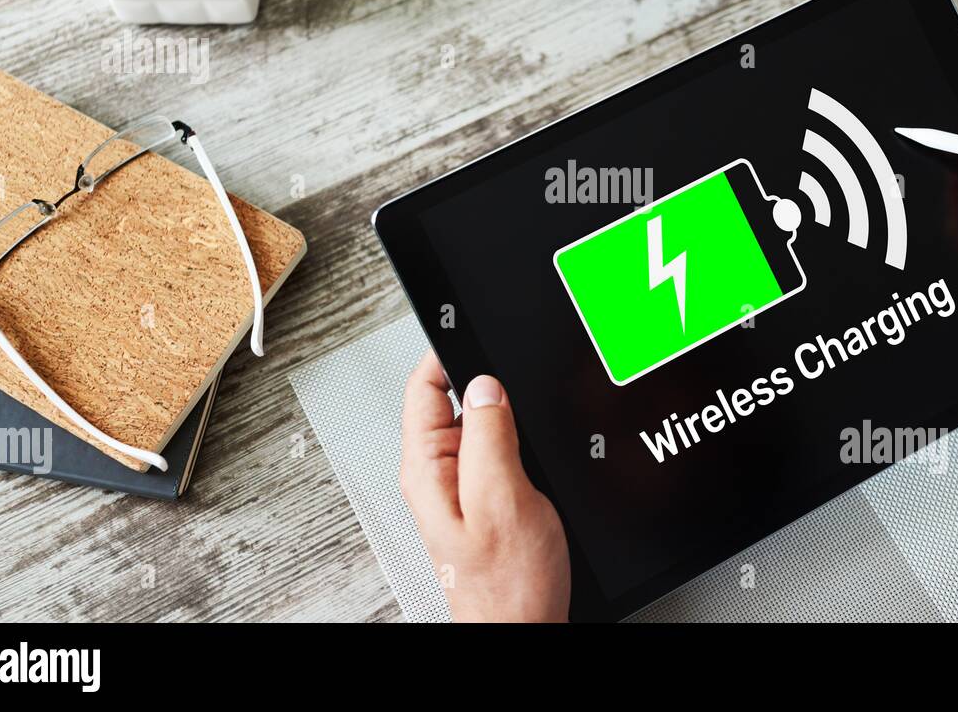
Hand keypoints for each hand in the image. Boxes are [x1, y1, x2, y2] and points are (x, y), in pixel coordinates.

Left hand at [400, 351, 569, 621]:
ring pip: (480, 424)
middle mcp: (438, 474)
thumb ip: (490, 435)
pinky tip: (534, 446)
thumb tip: (487, 385)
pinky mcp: (488, 498)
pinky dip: (517, 438)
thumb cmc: (507, 585)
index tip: (475, 329)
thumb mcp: (502, 496)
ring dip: (504, 412)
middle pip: (453, 399)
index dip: (449, 352)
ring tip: (527, 413)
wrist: (525, 628)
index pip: (424, 387)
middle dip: (485, 381)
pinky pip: (497, 450)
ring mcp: (463, 486)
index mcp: (427, 468)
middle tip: (516, 373)